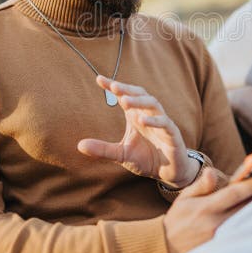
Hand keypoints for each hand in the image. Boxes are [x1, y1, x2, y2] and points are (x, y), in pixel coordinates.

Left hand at [77, 76, 199, 188]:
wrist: (169, 173)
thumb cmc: (147, 159)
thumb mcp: (121, 154)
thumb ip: (103, 149)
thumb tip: (79, 145)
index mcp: (136, 116)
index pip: (124, 96)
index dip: (113, 87)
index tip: (99, 79)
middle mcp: (149, 115)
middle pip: (140, 94)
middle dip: (127, 89)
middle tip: (113, 86)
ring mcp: (162, 123)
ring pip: (153, 104)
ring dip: (139, 101)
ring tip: (124, 101)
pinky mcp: (173, 134)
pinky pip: (165, 123)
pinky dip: (154, 120)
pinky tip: (142, 120)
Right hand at [163, 167, 251, 252]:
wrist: (167, 249)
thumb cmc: (178, 220)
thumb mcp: (183, 199)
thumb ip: (201, 185)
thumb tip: (212, 171)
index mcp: (206, 208)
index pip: (233, 194)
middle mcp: (215, 223)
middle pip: (247, 207)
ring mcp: (221, 237)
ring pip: (248, 220)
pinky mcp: (224, 246)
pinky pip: (244, 232)